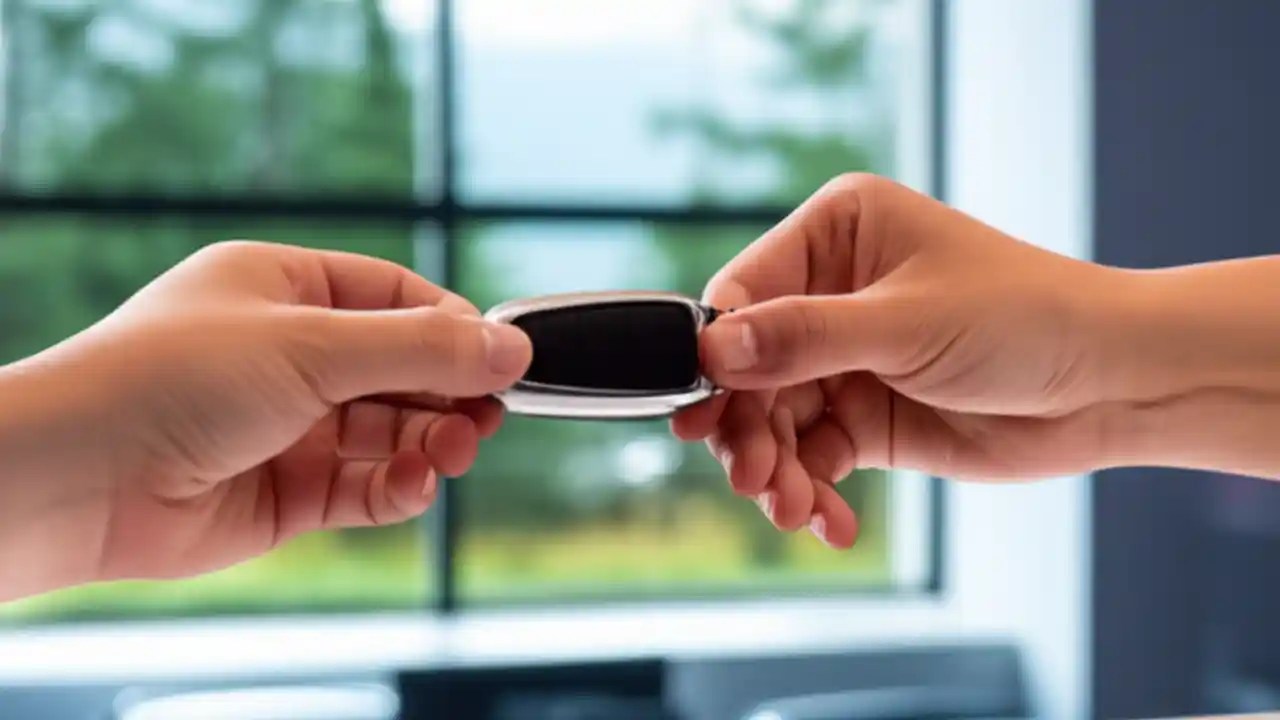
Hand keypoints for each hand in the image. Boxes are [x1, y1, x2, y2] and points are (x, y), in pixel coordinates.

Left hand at [0, 241, 530, 597]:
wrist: (79, 477)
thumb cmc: (170, 379)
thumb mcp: (312, 345)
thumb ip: (421, 349)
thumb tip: (512, 346)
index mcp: (283, 289)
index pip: (394, 298)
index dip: (451, 328)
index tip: (500, 359)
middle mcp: (287, 355)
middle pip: (399, 370)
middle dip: (447, 394)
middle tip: (486, 418)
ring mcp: (286, 426)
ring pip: (388, 433)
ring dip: (430, 443)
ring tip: (454, 453)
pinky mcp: (283, 492)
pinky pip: (362, 487)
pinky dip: (398, 488)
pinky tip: (416, 485)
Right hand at [673, 174, 1123, 548]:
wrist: (1110, 386)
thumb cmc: (1025, 318)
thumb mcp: (905, 323)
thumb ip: (803, 338)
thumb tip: (711, 349)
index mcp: (837, 234)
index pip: (745, 292)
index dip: (718, 356)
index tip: (701, 413)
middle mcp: (831, 292)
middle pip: (750, 367)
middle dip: (749, 430)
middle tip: (753, 480)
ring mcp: (845, 358)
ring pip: (773, 420)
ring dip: (777, 471)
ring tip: (795, 510)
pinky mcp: (865, 416)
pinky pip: (811, 457)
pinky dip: (812, 492)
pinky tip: (829, 522)